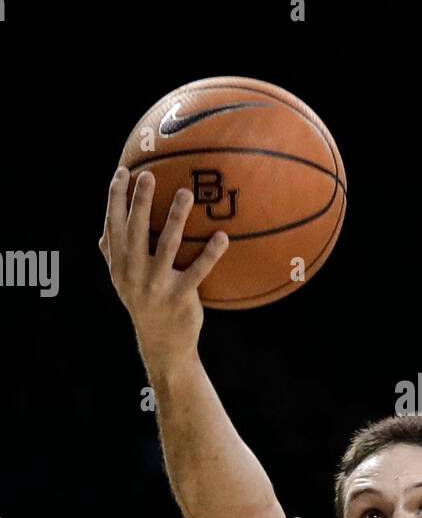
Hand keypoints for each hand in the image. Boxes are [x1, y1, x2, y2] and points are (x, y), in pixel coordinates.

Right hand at [99, 169, 228, 373]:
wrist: (162, 345)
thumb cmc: (144, 305)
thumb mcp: (123, 282)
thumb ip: (114, 255)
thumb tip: (103, 229)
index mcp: (120, 265)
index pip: (113, 226)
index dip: (116, 199)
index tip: (122, 172)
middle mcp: (134, 273)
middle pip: (135, 231)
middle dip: (139, 202)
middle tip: (148, 175)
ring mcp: (157, 286)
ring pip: (166, 246)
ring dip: (176, 218)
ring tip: (186, 193)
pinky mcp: (180, 297)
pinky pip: (198, 271)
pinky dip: (210, 254)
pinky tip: (222, 236)